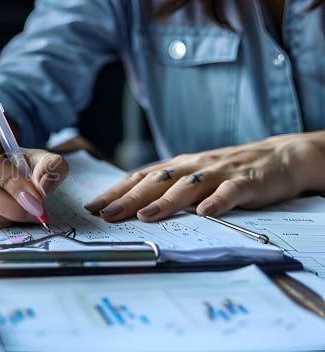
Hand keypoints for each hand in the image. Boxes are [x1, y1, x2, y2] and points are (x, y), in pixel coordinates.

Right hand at [0, 125, 68, 227]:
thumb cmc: (13, 160)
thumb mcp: (35, 156)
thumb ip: (49, 166)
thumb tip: (44, 186)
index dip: (9, 181)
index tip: (35, 198)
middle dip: (10, 205)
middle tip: (34, 210)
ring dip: (6, 215)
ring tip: (25, 210)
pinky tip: (9, 213)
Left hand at [84, 132, 324, 221]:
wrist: (278, 156)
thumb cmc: (227, 171)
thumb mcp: (192, 176)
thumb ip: (165, 188)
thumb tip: (126, 206)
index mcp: (176, 167)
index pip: (139, 178)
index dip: (115, 192)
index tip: (92, 207)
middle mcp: (192, 167)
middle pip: (156, 182)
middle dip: (129, 198)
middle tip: (108, 214)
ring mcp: (218, 174)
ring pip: (187, 186)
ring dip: (166, 202)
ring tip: (145, 215)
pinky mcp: (245, 183)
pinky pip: (229, 193)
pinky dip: (217, 202)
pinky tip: (205, 213)